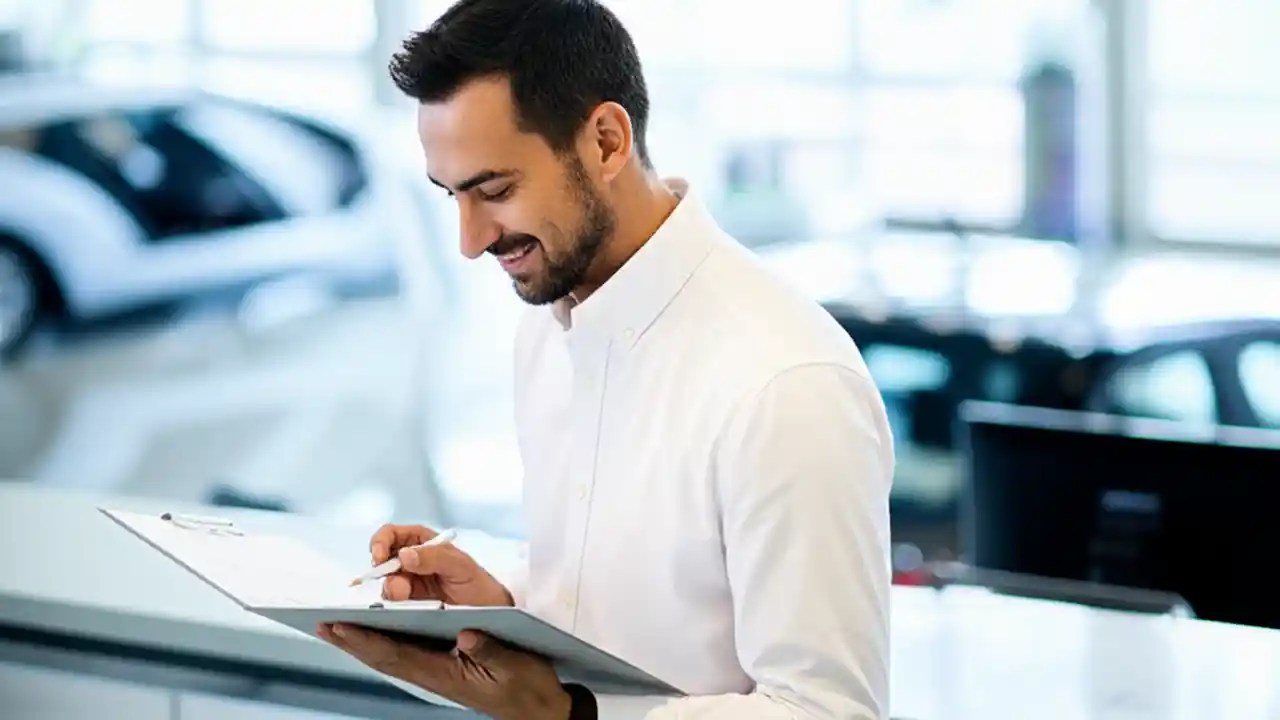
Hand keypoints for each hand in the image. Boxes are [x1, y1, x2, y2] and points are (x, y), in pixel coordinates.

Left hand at [318, 624, 571, 719]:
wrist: (539, 709)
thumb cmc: (529, 686)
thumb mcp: (517, 666)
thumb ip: (491, 651)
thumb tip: (467, 634)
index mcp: (447, 674)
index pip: (397, 655)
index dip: (366, 640)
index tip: (340, 625)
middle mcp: (434, 676)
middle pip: (384, 657)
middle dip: (351, 641)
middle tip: (320, 624)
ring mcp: (436, 675)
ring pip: (390, 657)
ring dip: (361, 643)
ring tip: (334, 626)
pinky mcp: (442, 670)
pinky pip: (404, 656)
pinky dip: (381, 644)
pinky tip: (370, 634)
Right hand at [369, 524, 512, 606]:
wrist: (488, 611)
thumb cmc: (478, 583)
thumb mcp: (460, 566)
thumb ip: (434, 557)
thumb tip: (404, 555)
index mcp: (424, 541)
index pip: (393, 534)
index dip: (381, 542)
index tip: (379, 557)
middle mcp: (413, 559)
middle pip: (384, 558)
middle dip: (384, 571)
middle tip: (396, 587)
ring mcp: (410, 580)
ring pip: (387, 580)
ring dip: (390, 589)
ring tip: (405, 597)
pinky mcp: (410, 601)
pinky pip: (392, 599)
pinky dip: (392, 602)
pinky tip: (401, 606)